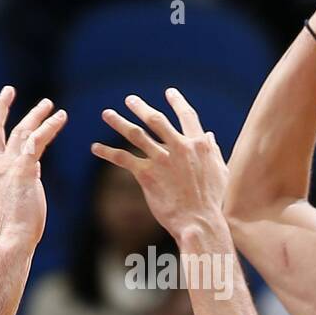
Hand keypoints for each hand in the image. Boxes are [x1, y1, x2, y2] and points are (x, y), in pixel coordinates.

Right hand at [0, 88, 65, 248]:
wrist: (11, 240)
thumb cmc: (13, 230)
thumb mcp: (11, 199)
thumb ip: (19, 178)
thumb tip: (32, 168)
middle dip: (1, 108)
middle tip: (8, 90)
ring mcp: (6, 167)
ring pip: (21, 132)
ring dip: (35, 115)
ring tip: (49, 104)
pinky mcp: (23, 169)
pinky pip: (38, 141)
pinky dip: (50, 127)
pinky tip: (61, 117)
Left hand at [92, 88, 227, 239]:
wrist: (199, 221)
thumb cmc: (211, 201)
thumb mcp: (220, 172)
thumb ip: (214, 151)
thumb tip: (209, 135)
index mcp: (199, 145)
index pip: (187, 116)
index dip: (177, 102)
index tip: (169, 93)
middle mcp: (180, 147)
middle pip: (156, 120)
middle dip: (140, 108)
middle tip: (130, 100)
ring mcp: (162, 160)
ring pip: (136, 134)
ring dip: (119, 122)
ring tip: (107, 114)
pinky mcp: (146, 175)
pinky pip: (123, 158)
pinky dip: (107, 152)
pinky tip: (95, 148)